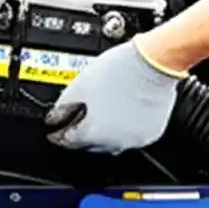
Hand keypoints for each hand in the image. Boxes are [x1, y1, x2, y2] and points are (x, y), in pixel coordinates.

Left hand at [44, 38, 186, 153]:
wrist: (154, 63)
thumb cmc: (121, 70)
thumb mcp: (80, 84)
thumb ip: (64, 106)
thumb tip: (54, 117)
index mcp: (93, 133)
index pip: (68, 142)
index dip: (60, 133)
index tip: (57, 129)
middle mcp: (114, 143)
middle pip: (91, 144)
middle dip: (84, 130)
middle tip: (82, 114)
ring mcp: (134, 140)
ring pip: (113, 141)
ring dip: (105, 130)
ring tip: (105, 108)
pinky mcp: (151, 134)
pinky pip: (132, 135)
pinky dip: (125, 126)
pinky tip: (123, 109)